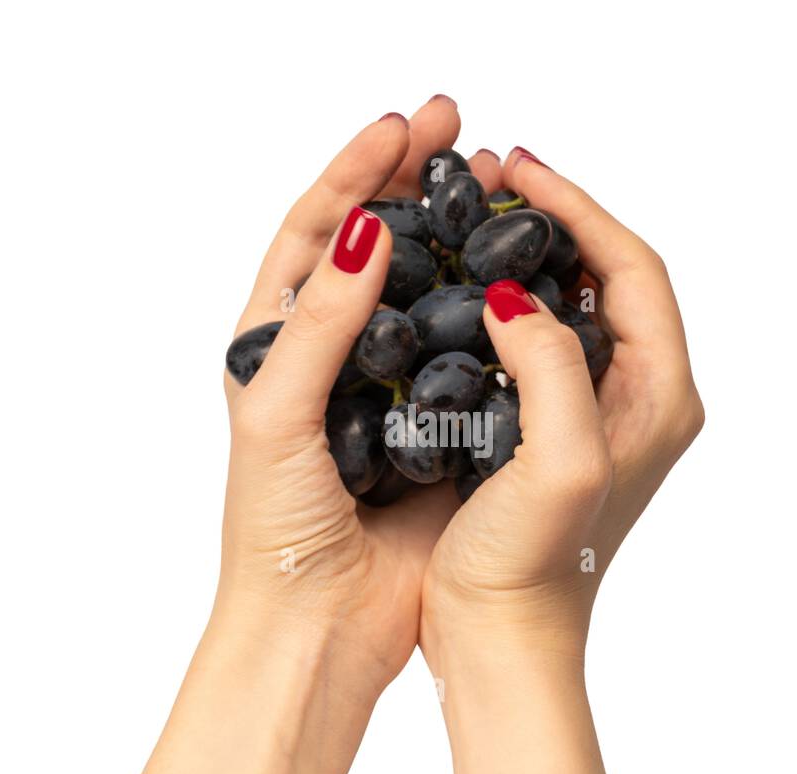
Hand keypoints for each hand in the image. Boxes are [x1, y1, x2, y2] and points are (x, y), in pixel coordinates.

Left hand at [217, 98, 464, 693]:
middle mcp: (332, 357)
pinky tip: (522, 272)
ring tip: (495, 180)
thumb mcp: (277, 411)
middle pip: (375, 247)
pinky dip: (491, 307)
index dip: (355, 173)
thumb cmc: (276, 527)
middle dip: (410, 180)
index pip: (313, 233)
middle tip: (457, 124)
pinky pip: (469, 353)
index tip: (402, 127)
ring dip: (457, 232)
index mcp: (274, 344)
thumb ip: (320, 322)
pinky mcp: (436, 426)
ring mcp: (389, 389)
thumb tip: (369, 228)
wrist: (321, 625)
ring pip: (428, 291)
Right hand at [419, 148, 703, 773]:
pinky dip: (509, 303)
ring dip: (533, 256)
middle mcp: (641, 399)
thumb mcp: (558, 461)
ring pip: (576, 306)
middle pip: (611, 276)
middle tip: (496, 177)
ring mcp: (600, 415)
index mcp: (659, 396)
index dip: (580, 210)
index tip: (520, 173)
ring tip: (478, 215)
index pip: (633, 270)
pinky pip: (543, 343)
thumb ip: (551, 366)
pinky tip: (464, 289)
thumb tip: (513, 298)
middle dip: (558, 220)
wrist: (505, 642)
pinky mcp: (555, 431)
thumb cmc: (535, 569)